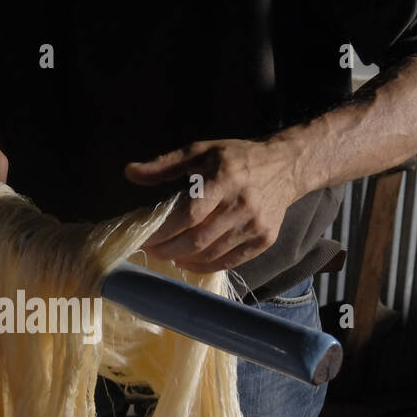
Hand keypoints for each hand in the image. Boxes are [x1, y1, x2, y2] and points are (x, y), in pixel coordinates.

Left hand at [124, 138, 300, 272]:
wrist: (286, 166)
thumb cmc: (237, 157)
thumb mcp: (200, 151)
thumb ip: (164, 165)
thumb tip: (129, 173)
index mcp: (224, 179)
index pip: (188, 215)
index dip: (162, 232)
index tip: (142, 238)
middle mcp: (242, 205)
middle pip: (197, 240)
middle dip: (167, 250)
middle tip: (150, 249)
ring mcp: (256, 226)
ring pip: (211, 255)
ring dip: (183, 259)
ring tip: (167, 254)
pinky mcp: (265, 240)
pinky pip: (229, 262)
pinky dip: (204, 266)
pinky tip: (189, 261)